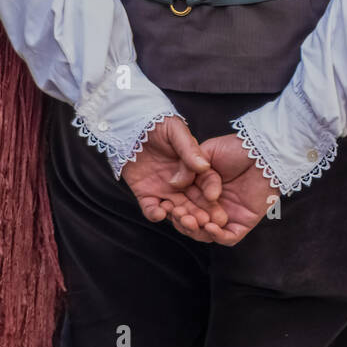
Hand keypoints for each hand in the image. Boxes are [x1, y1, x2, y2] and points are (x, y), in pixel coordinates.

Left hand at [122, 115, 226, 238]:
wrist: (132, 125)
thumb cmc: (158, 124)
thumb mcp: (176, 132)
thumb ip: (189, 149)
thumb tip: (204, 166)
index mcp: (193, 167)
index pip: (207, 182)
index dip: (211, 191)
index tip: (214, 198)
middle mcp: (181, 182)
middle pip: (194, 201)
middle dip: (201, 212)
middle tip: (207, 222)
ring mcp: (163, 190)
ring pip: (176, 209)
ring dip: (181, 217)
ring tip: (185, 220)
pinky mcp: (145, 194)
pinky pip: (151, 208)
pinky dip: (155, 214)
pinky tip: (160, 213)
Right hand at [163, 134, 278, 246]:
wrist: (263, 151)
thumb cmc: (236, 149)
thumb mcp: (207, 153)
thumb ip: (189, 167)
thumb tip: (174, 184)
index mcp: (201, 191)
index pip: (183, 206)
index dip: (173, 208)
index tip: (165, 205)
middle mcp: (212, 206)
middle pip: (192, 222)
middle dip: (182, 220)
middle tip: (178, 214)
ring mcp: (227, 215)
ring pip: (206, 233)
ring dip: (196, 230)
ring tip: (192, 220)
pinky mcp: (243, 223)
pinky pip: (228, 237)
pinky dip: (217, 236)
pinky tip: (210, 226)